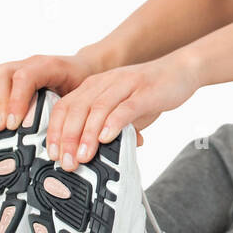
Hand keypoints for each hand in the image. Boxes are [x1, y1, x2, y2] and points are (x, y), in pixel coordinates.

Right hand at [0, 53, 97, 130]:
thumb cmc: (83, 82)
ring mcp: (20, 65)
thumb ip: (65, 111)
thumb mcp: (80, 95)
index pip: (25, 78)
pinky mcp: (12, 74)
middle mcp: (31, 62)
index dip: (15, 101)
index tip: (12, 124)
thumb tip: (53, 135)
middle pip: (3, 74)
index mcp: (50, 66)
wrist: (85, 67)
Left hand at [46, 54, 199, 169]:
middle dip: (68, 138)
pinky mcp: (146, 91)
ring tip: (83, 156)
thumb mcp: (121, 109)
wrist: (181, 70)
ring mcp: (126, 85)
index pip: (64, 106)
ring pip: (98, 108)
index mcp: (94, 86)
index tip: (52, 154)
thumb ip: (106, 128)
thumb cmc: (149, 92)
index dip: (55, 131)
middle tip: (66, 162)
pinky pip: (126, 107)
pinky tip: (108, 139)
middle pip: (77, 108)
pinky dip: (114, 123)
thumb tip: (92, 155)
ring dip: (87, 134)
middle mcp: (106, 82)